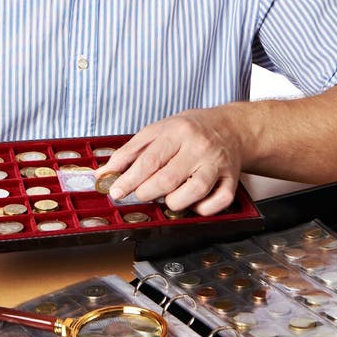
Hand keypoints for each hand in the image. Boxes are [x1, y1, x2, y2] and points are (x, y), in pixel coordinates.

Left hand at [98, 108, 242, 214]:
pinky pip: (218, 202)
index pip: (149, 160)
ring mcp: (217, 163)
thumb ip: (130, 151)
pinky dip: (202, 209)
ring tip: (166, 198)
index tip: (116, 191)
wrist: (230, 127)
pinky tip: (192, 202)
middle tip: (139, 195)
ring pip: (194, 192)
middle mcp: (199, 147)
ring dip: (174, 202)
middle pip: (168, 179)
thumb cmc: (190, 130)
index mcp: (178, 131)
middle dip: (147, 193)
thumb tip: (104, 173)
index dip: (129, 179)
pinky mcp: (231, 179)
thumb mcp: (158, 130)